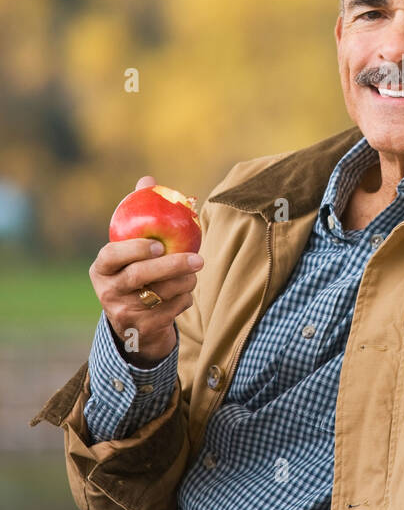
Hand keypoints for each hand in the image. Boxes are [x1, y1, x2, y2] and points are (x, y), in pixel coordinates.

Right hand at [88, 175, 203, 363]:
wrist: (135, 322)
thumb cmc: (136, 271)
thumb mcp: (132, 248)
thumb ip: (138, 215)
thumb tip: (148, 180)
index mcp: (101, 268)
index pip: (111, 255)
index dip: (134, 249)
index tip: (157, 244)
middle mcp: (107, 291)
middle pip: (138, 277)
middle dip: (171, 266)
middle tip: (197, 259)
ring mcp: (122, 312)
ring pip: (159, 294)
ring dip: (184, 281)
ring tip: (195, 271)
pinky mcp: (141, 329)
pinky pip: (171, 311)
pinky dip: (185, 299)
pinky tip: (186, 292)